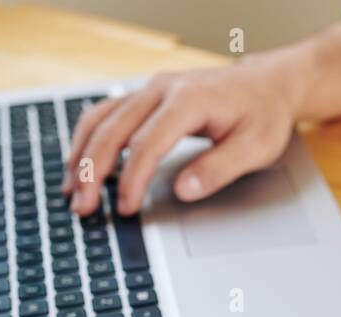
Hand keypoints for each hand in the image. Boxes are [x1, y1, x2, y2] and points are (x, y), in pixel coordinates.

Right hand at [63, 56, 304, 215]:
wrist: (267, 85)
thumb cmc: (263, 115)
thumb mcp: (256, 147)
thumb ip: (219, 169)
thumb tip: (183, 190)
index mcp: (189, 99)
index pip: (147, 143)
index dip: (132, 179)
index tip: (125, 207)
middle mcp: (163, 88)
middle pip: (114, 129)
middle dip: (93, 171)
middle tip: (83, 207)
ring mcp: (151, 89)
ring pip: (102, 119)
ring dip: (82, 155)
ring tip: (72, 190)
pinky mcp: (146, 96)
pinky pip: (106, 114)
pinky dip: (89, 140)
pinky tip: (80, 164)